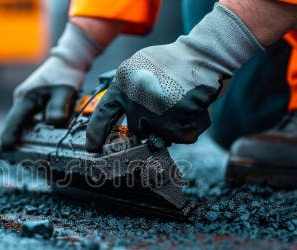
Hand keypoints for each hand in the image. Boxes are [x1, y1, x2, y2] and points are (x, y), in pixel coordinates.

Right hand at [0, 23, 102, 150]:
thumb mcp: (64, 91)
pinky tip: (33, 140)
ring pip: (20, 123)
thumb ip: (59, 108)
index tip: (4, 149)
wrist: (68, 61)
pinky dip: (29, 130)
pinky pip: (28, 120)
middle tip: (9, 158)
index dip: (9, 136)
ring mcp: (26, 102)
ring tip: (20, 154)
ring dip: (20, 136)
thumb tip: (53, 124)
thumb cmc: (65, 74)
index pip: (14, 120)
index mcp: (26, 97)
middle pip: (14, 124)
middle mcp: (22, 100)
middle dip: (12, 140)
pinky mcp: (33, 104)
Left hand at [86, 3, 263, 151]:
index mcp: (123, 84)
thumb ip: (129, 92)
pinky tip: (189, 109)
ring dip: (168, 128)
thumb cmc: (172, 61)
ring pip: (158, 136)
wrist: (203, 55)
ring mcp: (156, 114)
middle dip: (149, 124)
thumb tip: (129, 124)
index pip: (103, 115)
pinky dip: (187, 129)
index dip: (96, 134)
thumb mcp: (139, 67)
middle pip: (136, 129)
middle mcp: (136, 101)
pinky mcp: (178, 124)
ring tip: (178, 104)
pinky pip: (179, 138)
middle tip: (164, 105)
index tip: (92, 148)